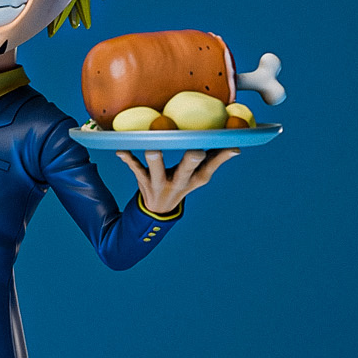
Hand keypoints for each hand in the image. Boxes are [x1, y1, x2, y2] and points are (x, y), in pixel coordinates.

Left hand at [116, 147, 238, 214]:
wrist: (157, 210)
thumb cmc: (181, 183)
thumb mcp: (199, 177)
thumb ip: (215, 159)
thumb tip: (236, 147)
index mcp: (194, 179)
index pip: (210, 168)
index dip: (220, 158)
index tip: (232, 146)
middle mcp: (178, 183)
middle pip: (186, 172)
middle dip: (191, 161)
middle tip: (196, 150)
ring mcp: (160, 184)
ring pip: (157, 172)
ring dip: (155, 161)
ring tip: (152, 148)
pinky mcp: (143, 181)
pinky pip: (135, 169)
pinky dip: (128, 160)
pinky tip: (121, 151)